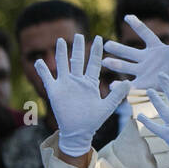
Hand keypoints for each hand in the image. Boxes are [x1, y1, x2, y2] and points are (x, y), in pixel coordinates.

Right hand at [35, 34, 130, 157]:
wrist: (79, 133)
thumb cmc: (93, 121)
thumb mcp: (108, 107)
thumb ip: (118, 95)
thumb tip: (130, 82)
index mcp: (90, 83)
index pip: (94, 63)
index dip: (96, 51)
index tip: (99, 38)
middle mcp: (78, 81)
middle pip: (78, 60)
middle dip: (78, 47)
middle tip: (78, 34)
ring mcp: (66, 84)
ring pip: (63, 65)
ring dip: (61, 53)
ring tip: (60, 41)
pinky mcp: (55, 91)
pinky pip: (47, 78)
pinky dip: (43, 70)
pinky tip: (39, 61)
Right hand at [103, 16, 168, 89]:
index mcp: (156, 49)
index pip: (146, 34)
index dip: (138, 25)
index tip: (127, 16)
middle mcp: (147, 60)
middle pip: (130, 52)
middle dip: (118, 48)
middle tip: (105, 44)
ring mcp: (144, 72)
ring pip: (127, 67)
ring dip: (117, 64)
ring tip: (105, 61)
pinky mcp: (145, 85)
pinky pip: (132, 85)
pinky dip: (122, 86)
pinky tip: (112, 86)